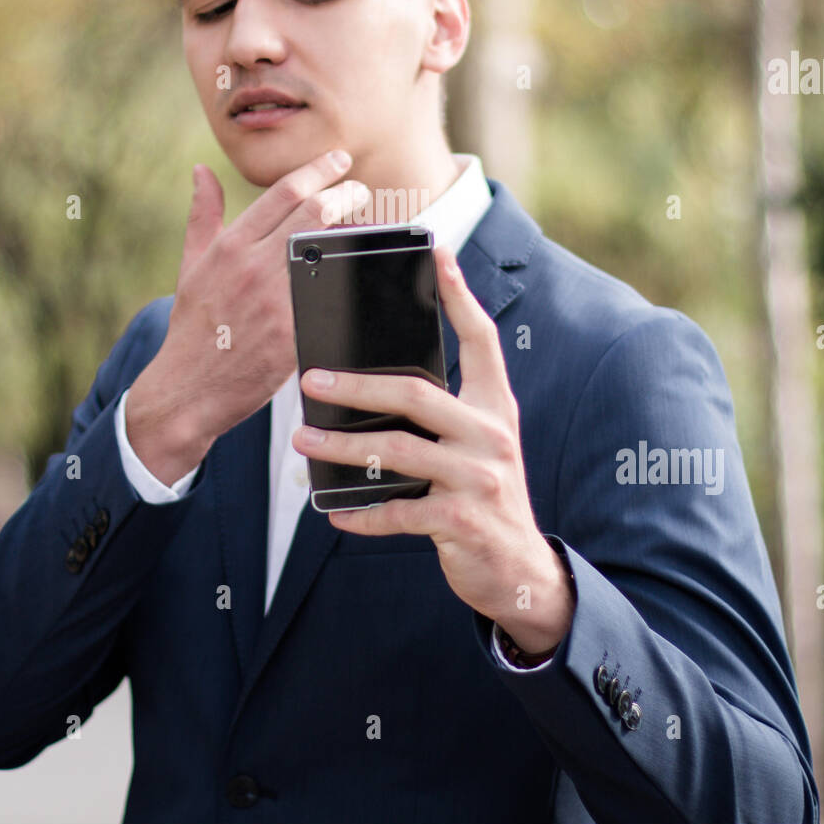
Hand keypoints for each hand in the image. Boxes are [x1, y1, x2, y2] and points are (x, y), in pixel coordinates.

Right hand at [127, 149, 369, 479]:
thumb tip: (202, 171)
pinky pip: (330, 298)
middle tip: (359, 191)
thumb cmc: (193, 325)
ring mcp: (275, 301)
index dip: (318, 170)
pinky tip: (359, 274)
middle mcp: (253, 267)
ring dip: (352, 235)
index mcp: (230, 246)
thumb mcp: (192, 264)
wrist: (188, 388)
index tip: (338, 161)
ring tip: (363, 228)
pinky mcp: (292, 335)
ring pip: (327, 251)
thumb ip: (203, 214)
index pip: (283, 192)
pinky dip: (347, 281)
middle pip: (313, 212)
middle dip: (346, 194)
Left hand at [292, 244, 573, 653]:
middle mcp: (491, 434)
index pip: (481, 339)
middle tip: (311, 380)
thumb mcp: (479, 444)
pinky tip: (335, 512)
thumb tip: (372, 387)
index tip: (436, 254)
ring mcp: (479, 477)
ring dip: (343, 447)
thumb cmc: (485, 495)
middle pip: (416, 394)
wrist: (520, 570)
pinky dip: (362, 513)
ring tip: (303, 441)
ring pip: (397, 451)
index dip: (459, 295)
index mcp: (495, 406)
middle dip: (357, 386)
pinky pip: (398, 512)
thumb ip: (446, 413)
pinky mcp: (461, 520)